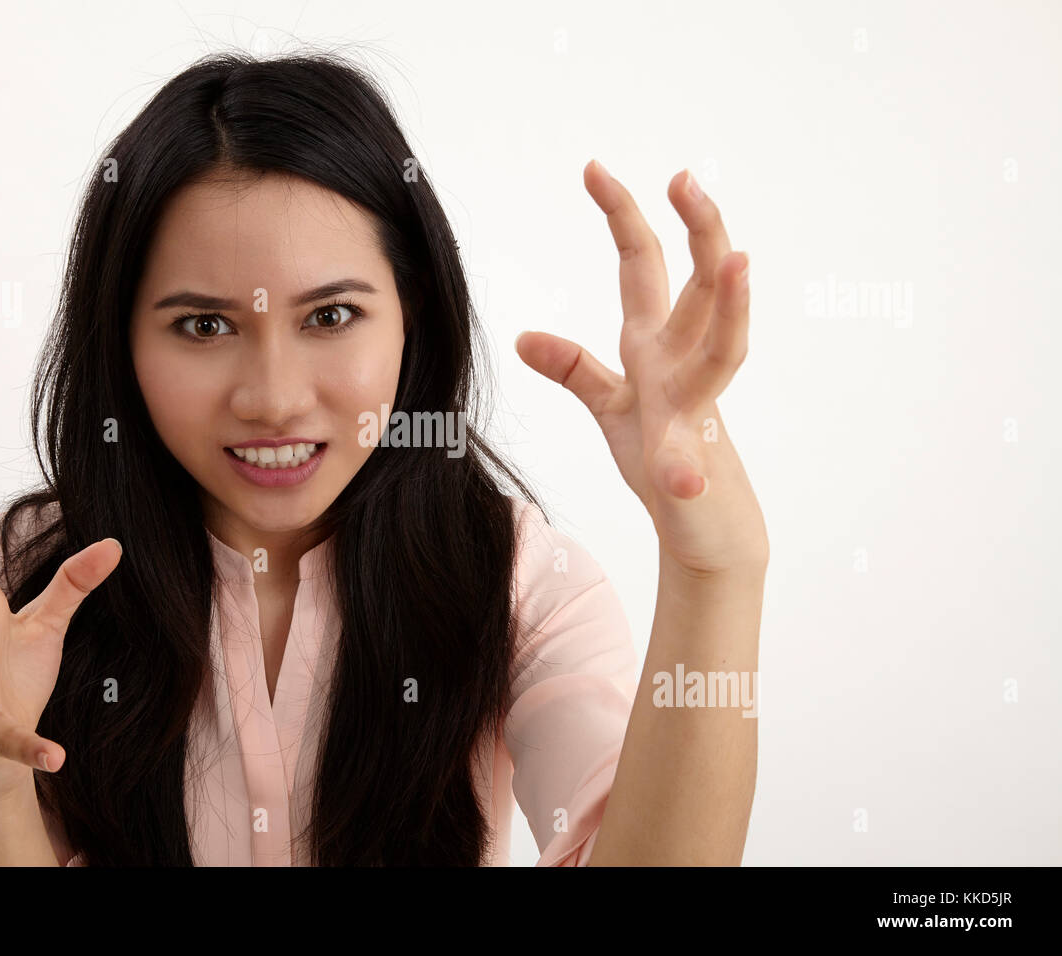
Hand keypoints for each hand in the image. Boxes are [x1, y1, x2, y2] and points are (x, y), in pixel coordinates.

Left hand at [516, 161, 767, 574]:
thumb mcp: (610, 405)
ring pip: (721, 348)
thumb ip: (574, 369)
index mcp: (654, 345)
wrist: (702, 522)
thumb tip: (524, 337)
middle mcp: (682, 365)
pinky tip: (682, 475)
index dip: (623, 218)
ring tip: (738, 260)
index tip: (595, 169)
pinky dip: (684, 468)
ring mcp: (695, 411)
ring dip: (731, 306)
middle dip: (698, 230)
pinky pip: (691, 463)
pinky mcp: (694, 467)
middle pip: (699, 286)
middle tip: (684, 178)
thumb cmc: (659, 457)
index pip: (642, 267)